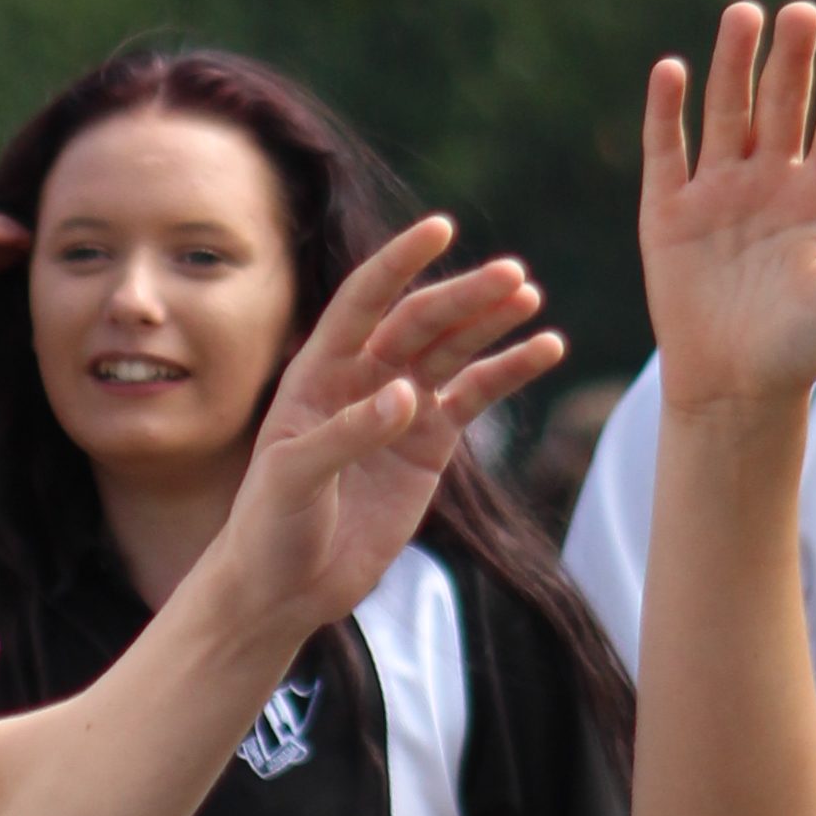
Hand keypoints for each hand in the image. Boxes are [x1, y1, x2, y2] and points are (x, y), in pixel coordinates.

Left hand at [221, 216, 561, 647]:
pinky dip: (508, 372)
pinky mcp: (430, 446)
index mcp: (317, 373)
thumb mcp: (294, 479)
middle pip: (420, 321)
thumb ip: (347, 434)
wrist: (286, 588)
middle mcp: (362, 380)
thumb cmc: (270, 527)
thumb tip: (408, 396)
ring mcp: (401, 410)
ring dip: (490, 322)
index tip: (440, 227)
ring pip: (452, 351)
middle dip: (464, 296)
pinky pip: (475, 397)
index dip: (399, 263)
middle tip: (512, 275)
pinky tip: (545, 348)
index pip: (363, 301)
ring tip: (529, 296)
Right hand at [642, 4, 815, 415]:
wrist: (734, 389)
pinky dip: (667, 111)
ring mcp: (719, 191)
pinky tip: (672, 70)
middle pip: (785, 103)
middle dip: (791, 57)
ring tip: (743, 15)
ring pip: (728, 111)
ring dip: (733, 65)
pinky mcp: (669, 211)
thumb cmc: (803, 344)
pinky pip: (668, 150)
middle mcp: (774, 180)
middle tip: (799, 12)